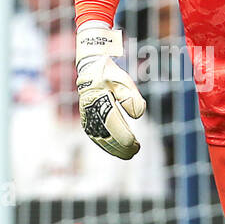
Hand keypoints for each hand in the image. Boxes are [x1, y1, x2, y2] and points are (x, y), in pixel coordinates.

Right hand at [75, 25, 144, 159]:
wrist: (92, 69)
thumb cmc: (110, 75)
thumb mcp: (124, 82)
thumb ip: (132, 98)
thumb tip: (138, 115)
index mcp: (100, 102)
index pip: (114, 126)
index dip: (126, 139)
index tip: (137, 145)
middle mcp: (91, 112)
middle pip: (107, 137)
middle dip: (122, 148)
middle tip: (136, 151)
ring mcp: (87, 117)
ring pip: (101, 140)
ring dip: (115, 149)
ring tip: (129, 154)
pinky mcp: (86, 121)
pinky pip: (96, 137)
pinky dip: (106, 145)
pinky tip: (116, 150)